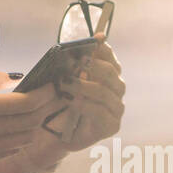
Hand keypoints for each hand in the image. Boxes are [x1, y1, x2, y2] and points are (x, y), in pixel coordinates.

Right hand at [0, 70, 62, 166]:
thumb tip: (12, 77)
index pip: (27, 103)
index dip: (45, 94)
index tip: (52, 85)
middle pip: (32, 121)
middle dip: (46, 107)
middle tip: (51, 96)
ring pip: (25, 138)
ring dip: (35, 124)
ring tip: (37, 110)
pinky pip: (12, 149)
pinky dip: (22, 137)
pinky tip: (19, 125)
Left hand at [28, 33, 125, 162]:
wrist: (56, 134)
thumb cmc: (61, 102)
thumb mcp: (64, 79)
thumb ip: (76, 61)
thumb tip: (93, 38)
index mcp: (109, 75)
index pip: (110, 57)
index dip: (101, 48)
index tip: (90, 42)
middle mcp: (117, 90)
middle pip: (111, 72)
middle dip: (91, 66)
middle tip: (73, 65)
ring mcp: (116, 108)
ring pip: (104, 92)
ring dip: (83, 86)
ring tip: (64, 84)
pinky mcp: (112, 125)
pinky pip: (100, 112)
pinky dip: (84, 105)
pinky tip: (71, 102)